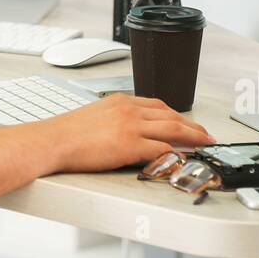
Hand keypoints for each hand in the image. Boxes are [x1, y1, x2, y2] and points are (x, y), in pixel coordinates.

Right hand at [39, 94, 215, 172]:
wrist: (53, 140)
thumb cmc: (66, 132)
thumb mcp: (93, 115)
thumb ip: (112, 119)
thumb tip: (120, 131)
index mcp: (120, 101)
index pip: (157, 105)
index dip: (176, 114)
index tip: (185, 121)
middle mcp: (129, 109)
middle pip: (170, 115)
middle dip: (192, 125)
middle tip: (205, 134)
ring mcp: (131, 126)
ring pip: (172, 129)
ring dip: (192, 137)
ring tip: (204, 144)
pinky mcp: (129, 145)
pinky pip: (160, 148)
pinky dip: (175, 153)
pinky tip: (182, 157)